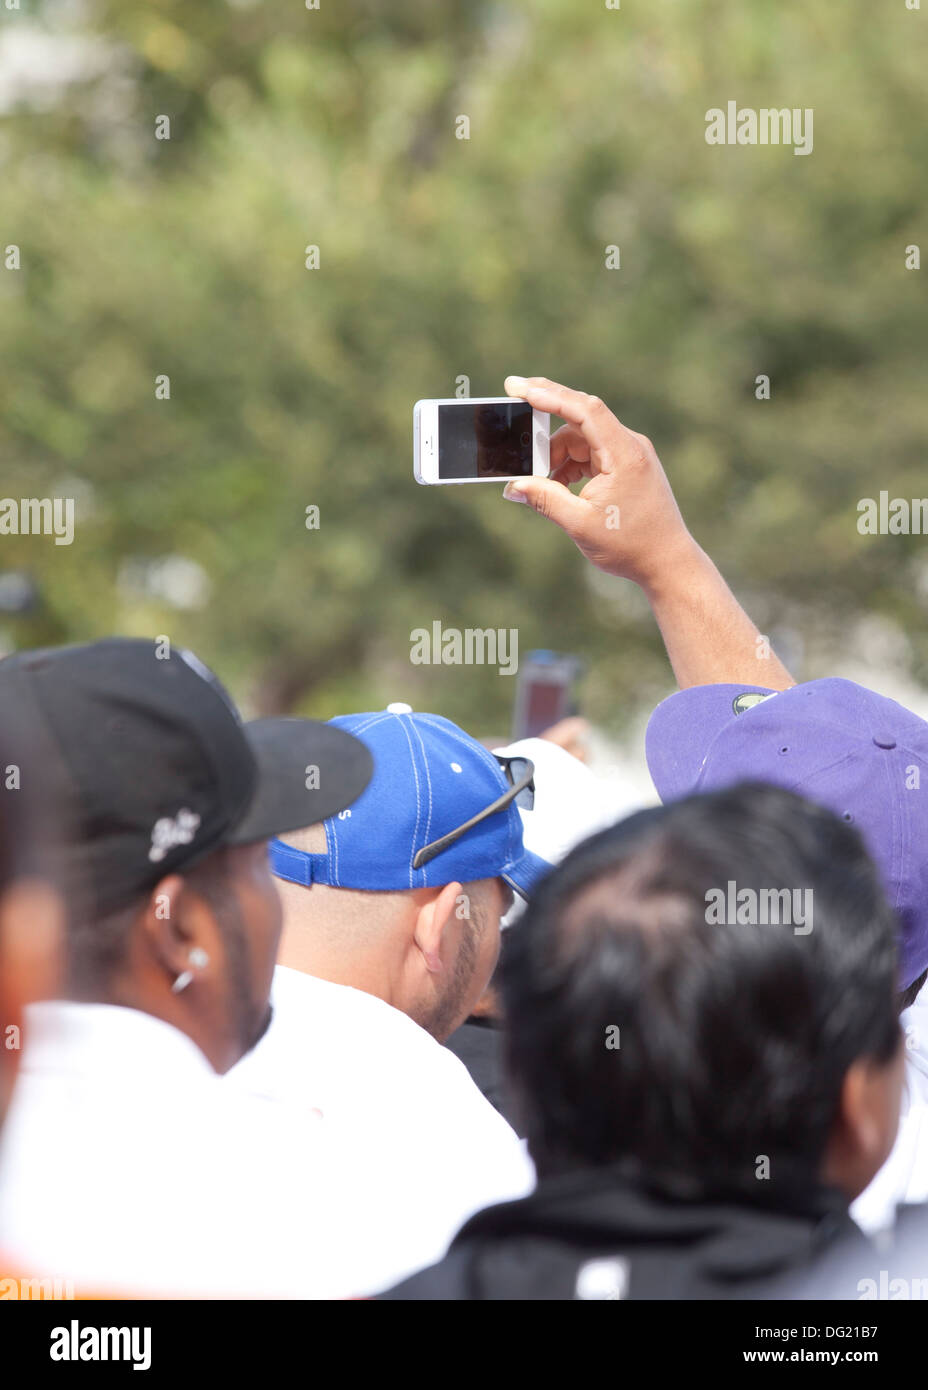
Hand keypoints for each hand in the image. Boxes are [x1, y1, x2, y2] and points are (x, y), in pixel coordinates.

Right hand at [502, 376, 694, 588]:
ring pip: (583, 439)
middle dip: (545, 427)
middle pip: (580, 420)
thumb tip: (512, 486)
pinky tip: (557, 485)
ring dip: (557, 456)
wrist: (667, 563)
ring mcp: (630, 455)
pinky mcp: (627, 467)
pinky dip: (571, 465)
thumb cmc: (631, 545)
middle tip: (515, 431)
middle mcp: (630, 446)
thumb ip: (544, 499)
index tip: (517, 388)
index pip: (584, 409)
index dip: (549, 395)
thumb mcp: (580, 523)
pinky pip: (592, 454)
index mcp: (623, 454)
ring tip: (538, 482)